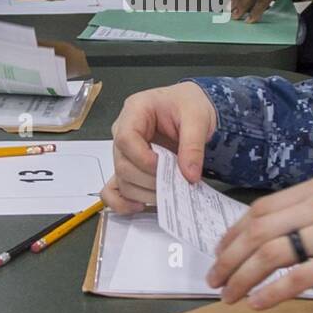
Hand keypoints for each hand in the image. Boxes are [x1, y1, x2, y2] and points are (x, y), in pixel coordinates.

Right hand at [102, 83, 218, 212]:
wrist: (191, 109)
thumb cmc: (189, 105)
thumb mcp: (198, 118)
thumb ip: (193, 146)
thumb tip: (189, 175)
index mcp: (134, 111)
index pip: (126, 139)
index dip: (143, 159)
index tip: (164, 168)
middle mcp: (123, 132)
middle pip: (122, 164)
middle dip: (149, 180)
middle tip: (176, 183)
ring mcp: (124, 152)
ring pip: (121, 181)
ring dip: (144, 193)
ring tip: (170, 193)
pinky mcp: (129, 168)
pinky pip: (114, 189)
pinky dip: (123, 203)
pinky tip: (140, 206)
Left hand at [207, 173, 312, 309]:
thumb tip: (293, 227)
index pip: (261, 209)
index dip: (234, 231)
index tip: (221, 249)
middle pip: (257, 231)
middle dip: (228, 256)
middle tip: (214, 277)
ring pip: (271, 255)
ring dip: (243, 276)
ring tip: (229, 294)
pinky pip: (300, 278)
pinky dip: (273, 292)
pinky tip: (259, 303)